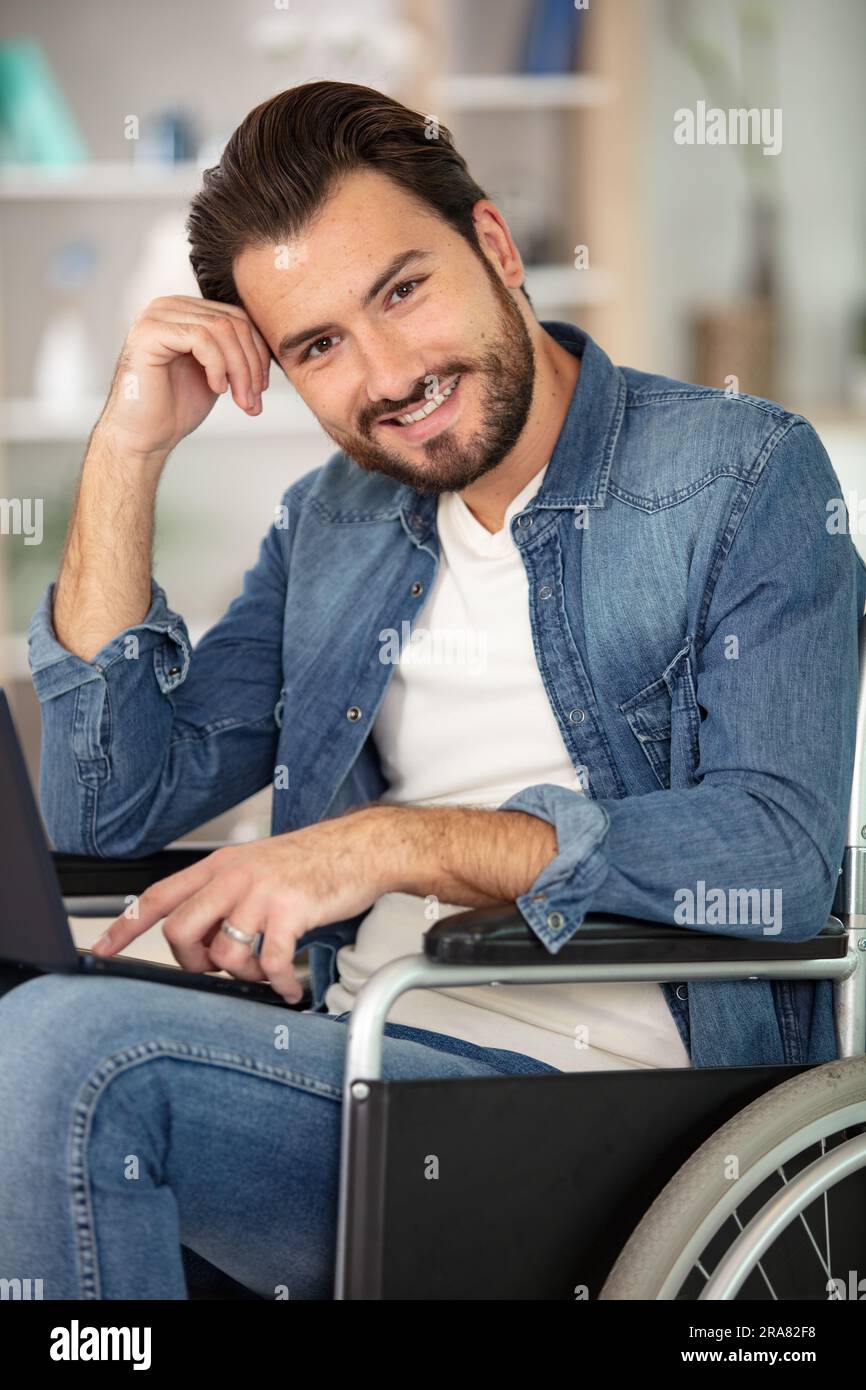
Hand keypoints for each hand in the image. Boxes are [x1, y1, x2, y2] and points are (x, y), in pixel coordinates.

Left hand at [90, 814, 383, 1003]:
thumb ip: (224, 897)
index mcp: (220, 866)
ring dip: (243, 975)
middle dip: (193, 963)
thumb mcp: (257, 868)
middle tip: (217, 968)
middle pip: (181, 932)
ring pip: (224, 953)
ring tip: (264, 971)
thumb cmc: (314, 862)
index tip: (103, 950)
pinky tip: (289, 985)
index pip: (158, 896)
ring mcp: (261, 892)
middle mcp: (233, 876)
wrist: (362, 847)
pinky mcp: (290, 910)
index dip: (124, 926)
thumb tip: (200, 941)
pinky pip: (270, 963)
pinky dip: (278, 983)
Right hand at [97, 294, 271, 461]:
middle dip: (251, 364)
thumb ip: (236, 352)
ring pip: (221, 329)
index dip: (258, 352)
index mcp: (186, 311)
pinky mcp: (150, 333)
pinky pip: (200, 337)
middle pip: (232, 322)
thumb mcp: (217, 372)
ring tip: (240, 399)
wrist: (145, 435)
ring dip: (239, 369)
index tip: (261, 388)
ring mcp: (157, 316)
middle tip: (252, 399)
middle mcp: (169, 307)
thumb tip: (276, 349)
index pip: (237, 318)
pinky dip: (218, 366)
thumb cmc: (175, 407)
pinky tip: (216, 389)